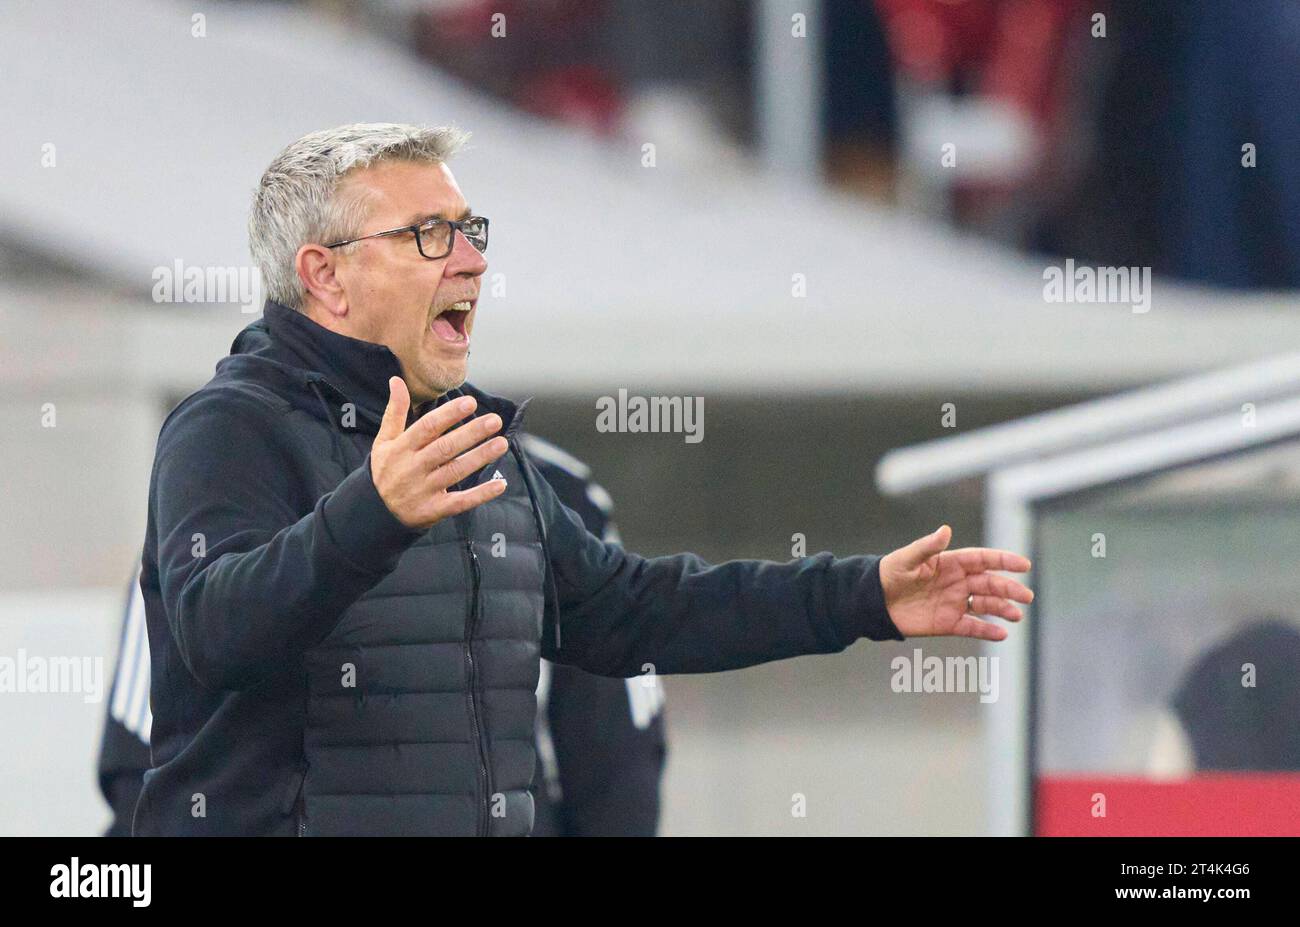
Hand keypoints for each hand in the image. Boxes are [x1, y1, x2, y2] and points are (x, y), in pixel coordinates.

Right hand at [370, 377, 509, 529]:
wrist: (375, 512)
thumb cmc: (386, 470)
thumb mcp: (384, 440)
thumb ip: (394, 411)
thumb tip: (396, 379)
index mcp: (401, 448)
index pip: (427, 428)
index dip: (449, 415)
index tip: (470, 402)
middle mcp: (412, 468)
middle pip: (445, 448)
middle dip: (471, 433)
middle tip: (494, 420)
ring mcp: (424, 491)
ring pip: (456, 472)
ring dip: (480, 457)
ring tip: (502, 443)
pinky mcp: (434, 510)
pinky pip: (461, 502)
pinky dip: (481, 494)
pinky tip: (500, 484)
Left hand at [879, 525, 1032, 640]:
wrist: (873, 602)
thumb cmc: (889, 574)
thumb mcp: (907, 559)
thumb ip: (928, 547)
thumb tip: (946, 530)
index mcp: (951, 563)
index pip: (983, 560)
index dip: (1004, 561)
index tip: (1024, 565)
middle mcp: (957, 582)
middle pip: (989, 584)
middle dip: (1009, 589)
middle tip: (1026, 596)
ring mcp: (954, 603)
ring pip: (985, 606)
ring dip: (1002, 609)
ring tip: (1016, 616)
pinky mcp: (948, 623)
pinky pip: (972, 627)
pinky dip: (987, 631)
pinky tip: (1001, 634)